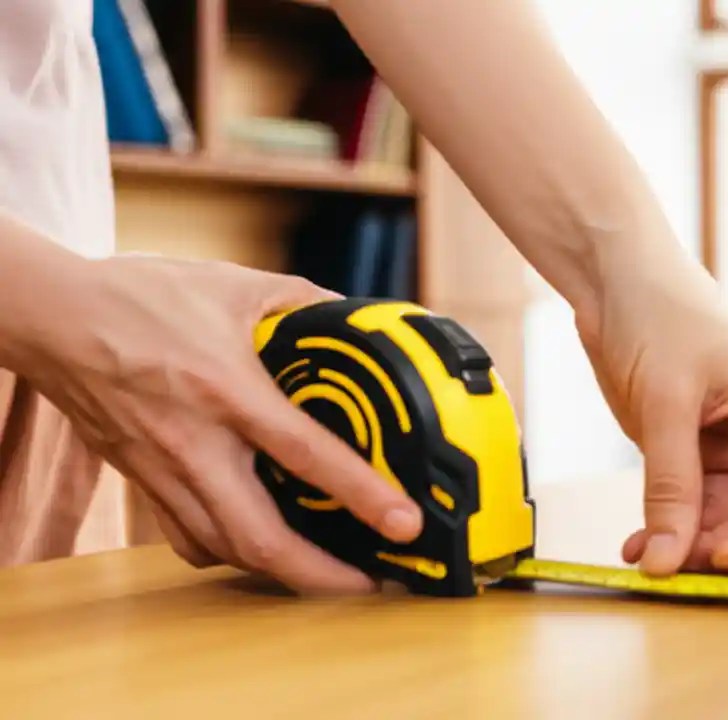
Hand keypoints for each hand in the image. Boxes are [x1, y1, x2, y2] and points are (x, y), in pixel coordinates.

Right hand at [17, 255, 422, 593]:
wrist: (56, 318)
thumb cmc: (143, 297)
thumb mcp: (236, 285)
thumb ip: (303, 302)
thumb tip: (357, 319)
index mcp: (229, 391)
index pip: (309, 456)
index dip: (365, 496)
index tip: (406, 524)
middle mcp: (197, 444)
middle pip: (262, 539)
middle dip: (323, 577)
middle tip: (371, 582)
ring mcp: (165, 471)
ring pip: (225, 550)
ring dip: (280, 574)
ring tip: (328, 576)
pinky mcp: (143, 482)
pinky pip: (189, 540)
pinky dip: (228, 555)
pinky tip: (257, 548)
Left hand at [577, 258, 727, 577]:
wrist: (617, 279)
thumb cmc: (659, 316)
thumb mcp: (665, 405)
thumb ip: (670, 487)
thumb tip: (666, 562)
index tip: (722, 558)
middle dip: (726, 549)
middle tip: (674, 566)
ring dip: (691, 546)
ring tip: (648, 556)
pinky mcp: (701, 453)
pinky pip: (695, 507)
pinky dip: (670, 529)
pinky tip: (641, 544)